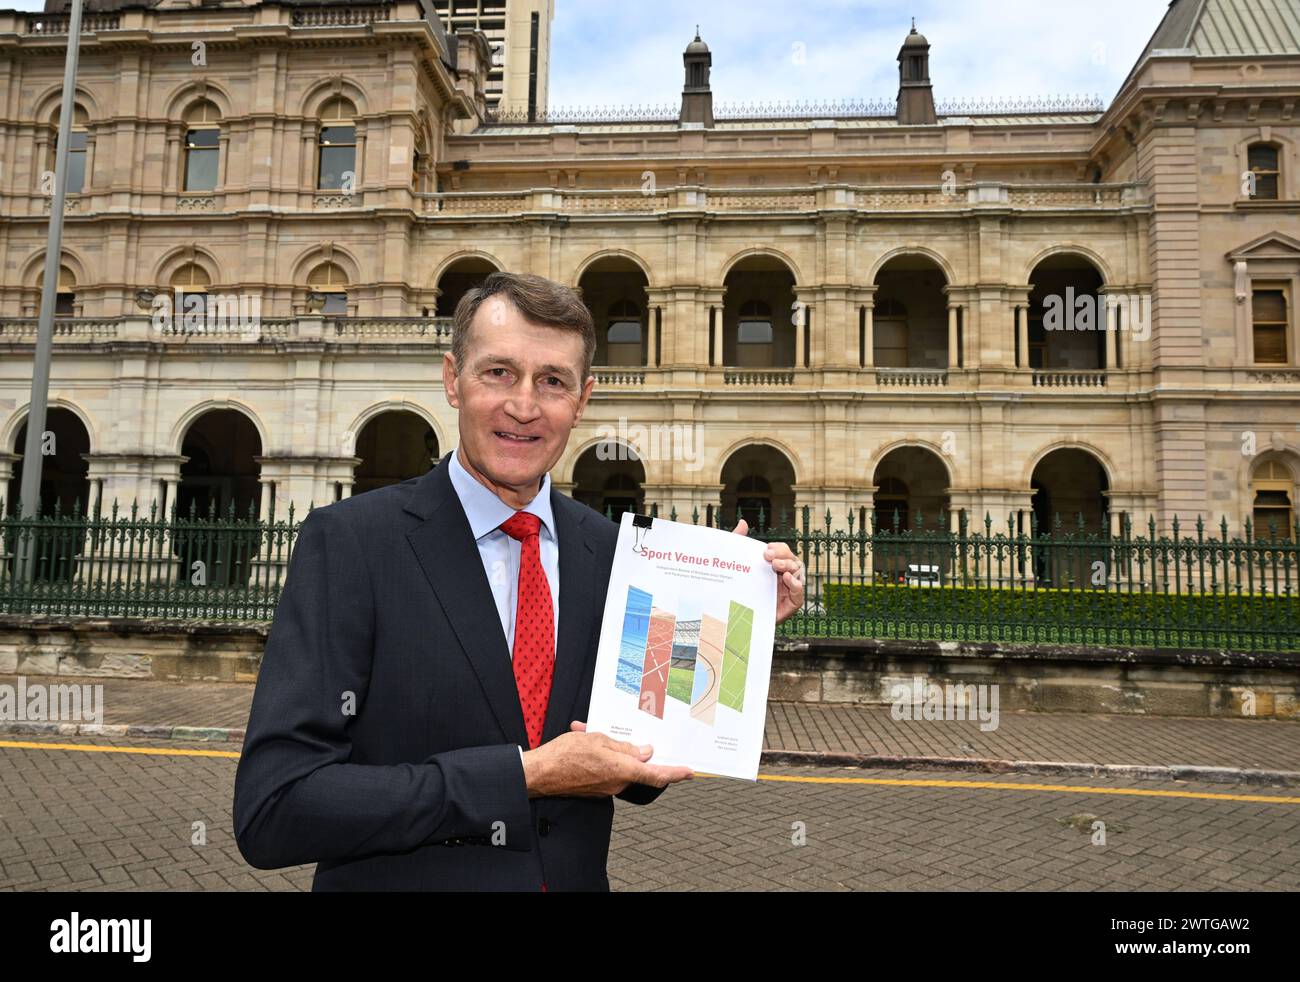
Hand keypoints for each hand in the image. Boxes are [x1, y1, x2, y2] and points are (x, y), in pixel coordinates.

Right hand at [520, 721, 693, 798]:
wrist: (538, 774)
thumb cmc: (565, 755)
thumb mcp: (598, 740)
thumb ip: (624, 747)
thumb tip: (645, 753)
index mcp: (622, 770)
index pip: (656, 774)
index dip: (675, 773)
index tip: (690, 772)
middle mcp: (617, 782)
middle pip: (636, 767)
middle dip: (634, 750)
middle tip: (631, 735)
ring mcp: (605, 787)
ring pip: (618, 764)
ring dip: (610, 748)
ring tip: (592, 730)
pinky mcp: (594, 787)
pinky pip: (603, 768)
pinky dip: (598, 753)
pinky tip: (583, 737)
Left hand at [731, 518, 804, 623]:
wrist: (730, 619)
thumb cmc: (734, 589)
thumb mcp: (735, 564)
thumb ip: (738, 542)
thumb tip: (743, 522)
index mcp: (772, 566)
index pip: (782, 551)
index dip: (778, 548)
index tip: (766, 549)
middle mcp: (781, 577)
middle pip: (791, 559)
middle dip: (783, 555)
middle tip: (768, 555)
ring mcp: (787, 590)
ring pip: (797, 573)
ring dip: (789, 566)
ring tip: (776, 566)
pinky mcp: (789, 605)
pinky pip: (799, 594)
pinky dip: (796, 584)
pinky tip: (787, 579)